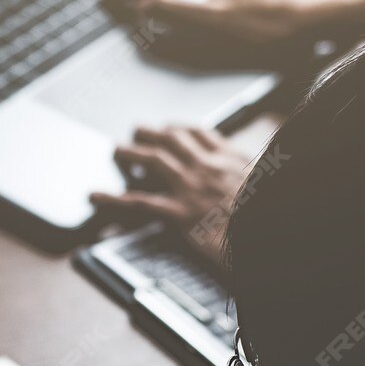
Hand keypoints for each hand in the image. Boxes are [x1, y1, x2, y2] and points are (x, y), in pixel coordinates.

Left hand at [88, 125, 251, 269]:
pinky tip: (98, 196)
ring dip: (131, 154)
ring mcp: (193, 188)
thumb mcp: (266, 184)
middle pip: (172, 140)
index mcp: (229, 159)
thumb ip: (250, 173)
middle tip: (135, 131)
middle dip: (150, 133)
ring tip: (116, 152)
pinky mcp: (181, 213)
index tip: (168, 128)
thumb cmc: (264, 214)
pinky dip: (116, 199)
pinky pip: (142, 202)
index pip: (200, 133)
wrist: (266, 237)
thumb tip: (246, 169)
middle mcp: (208, 167)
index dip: (179, 128)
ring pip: (154, 160)